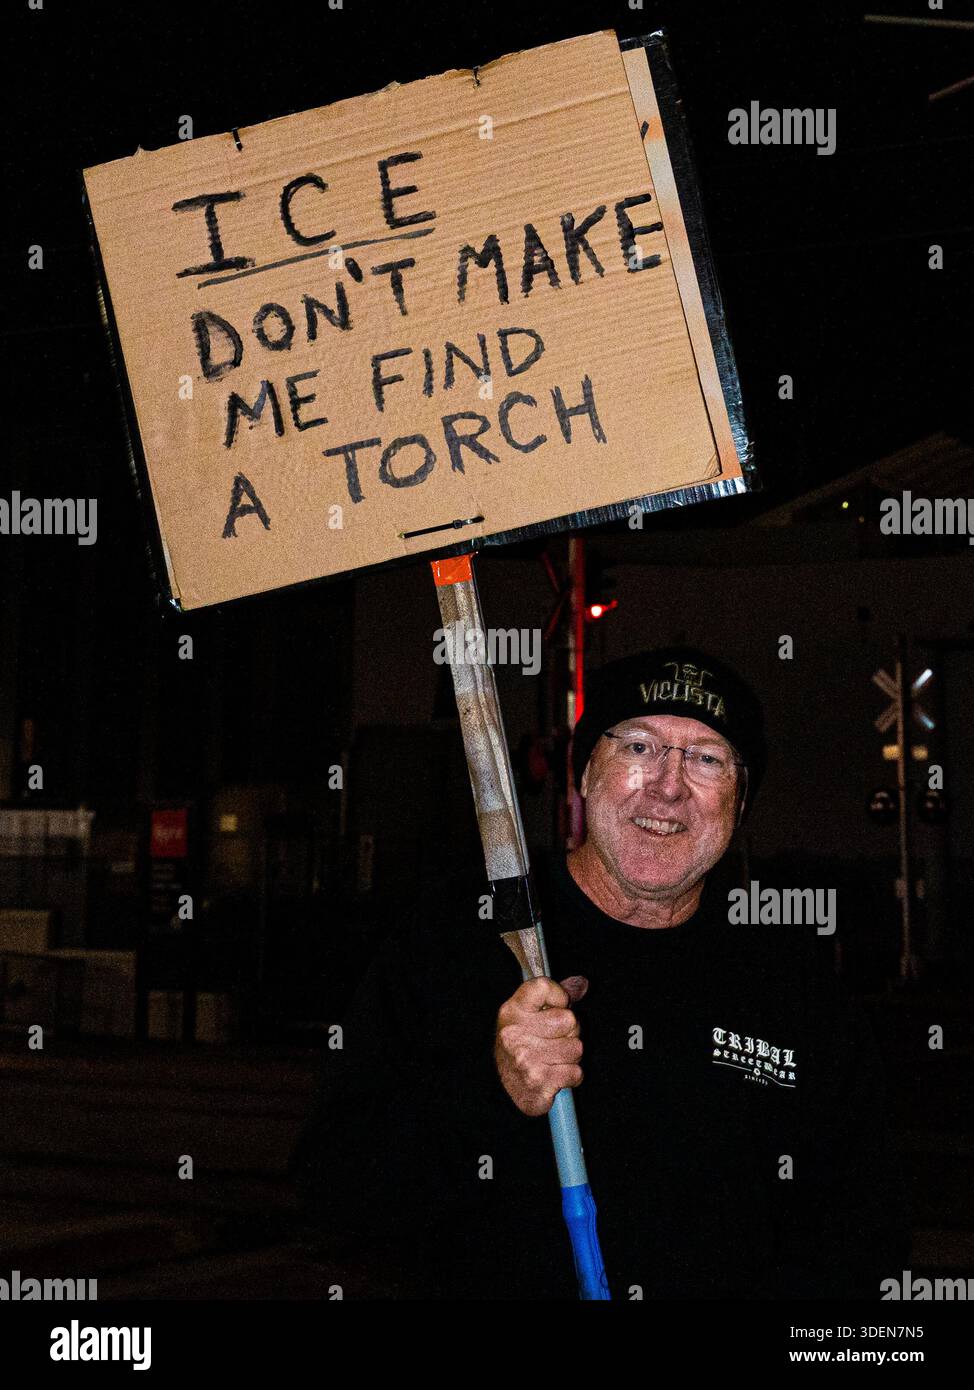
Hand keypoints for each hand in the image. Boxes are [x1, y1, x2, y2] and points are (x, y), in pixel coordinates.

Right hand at [493, 975, 587, 1115]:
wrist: (505, 1088)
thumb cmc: (521, 1046)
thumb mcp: (529, 1016)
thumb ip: (555, 996)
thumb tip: (583, 983)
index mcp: (511, 1011)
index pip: (543, 987)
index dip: (559, 996)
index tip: (557, 1006)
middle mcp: (514, 1033)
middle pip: (569, 1019)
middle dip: (569, 1032)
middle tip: (554, 1040)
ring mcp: (525, 1059)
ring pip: (576, 1047)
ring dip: (571, 1056)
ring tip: (553, 1058)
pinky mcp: (538, 1082)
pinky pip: (576, 1072)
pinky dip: (570, 1076)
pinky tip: (554, 1075)